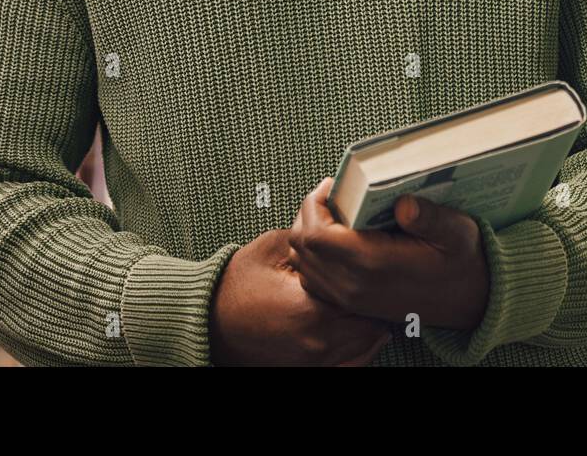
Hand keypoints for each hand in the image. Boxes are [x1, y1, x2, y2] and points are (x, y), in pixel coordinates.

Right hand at [209, 227, 392, 365]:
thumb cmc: (236, 283)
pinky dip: (361, 348)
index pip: (367, 295)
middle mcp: (317, 343)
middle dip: (377, 300)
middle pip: (372, 324)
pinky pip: (351, 365)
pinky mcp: (307, 373)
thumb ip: (313, 236)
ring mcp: (313, 364)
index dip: (377, 276)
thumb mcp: (274, 248)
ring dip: (371, 323)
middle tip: (379, 276)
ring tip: (371, 299)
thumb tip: (341, 213)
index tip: (380, 260)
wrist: (206, 321)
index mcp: (311, 310)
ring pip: (366, 347)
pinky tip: (362, 329)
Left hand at [287, 178, 489, 331]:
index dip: (315, 203)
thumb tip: (403, 203)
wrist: (468, 301)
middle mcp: (354, 285)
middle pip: (301, 246)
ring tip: (334, 212)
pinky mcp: (350, 303)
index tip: (336, 184)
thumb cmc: (460, 260)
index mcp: (374, 263)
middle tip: (335, 194)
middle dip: (310, 212)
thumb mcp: (456, 232)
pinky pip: (312, 278)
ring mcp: (349, 298)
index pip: (315, 235)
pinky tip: (336, 238)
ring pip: (302, 263)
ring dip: (309, 233)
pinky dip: (312, 255)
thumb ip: (429, 217)